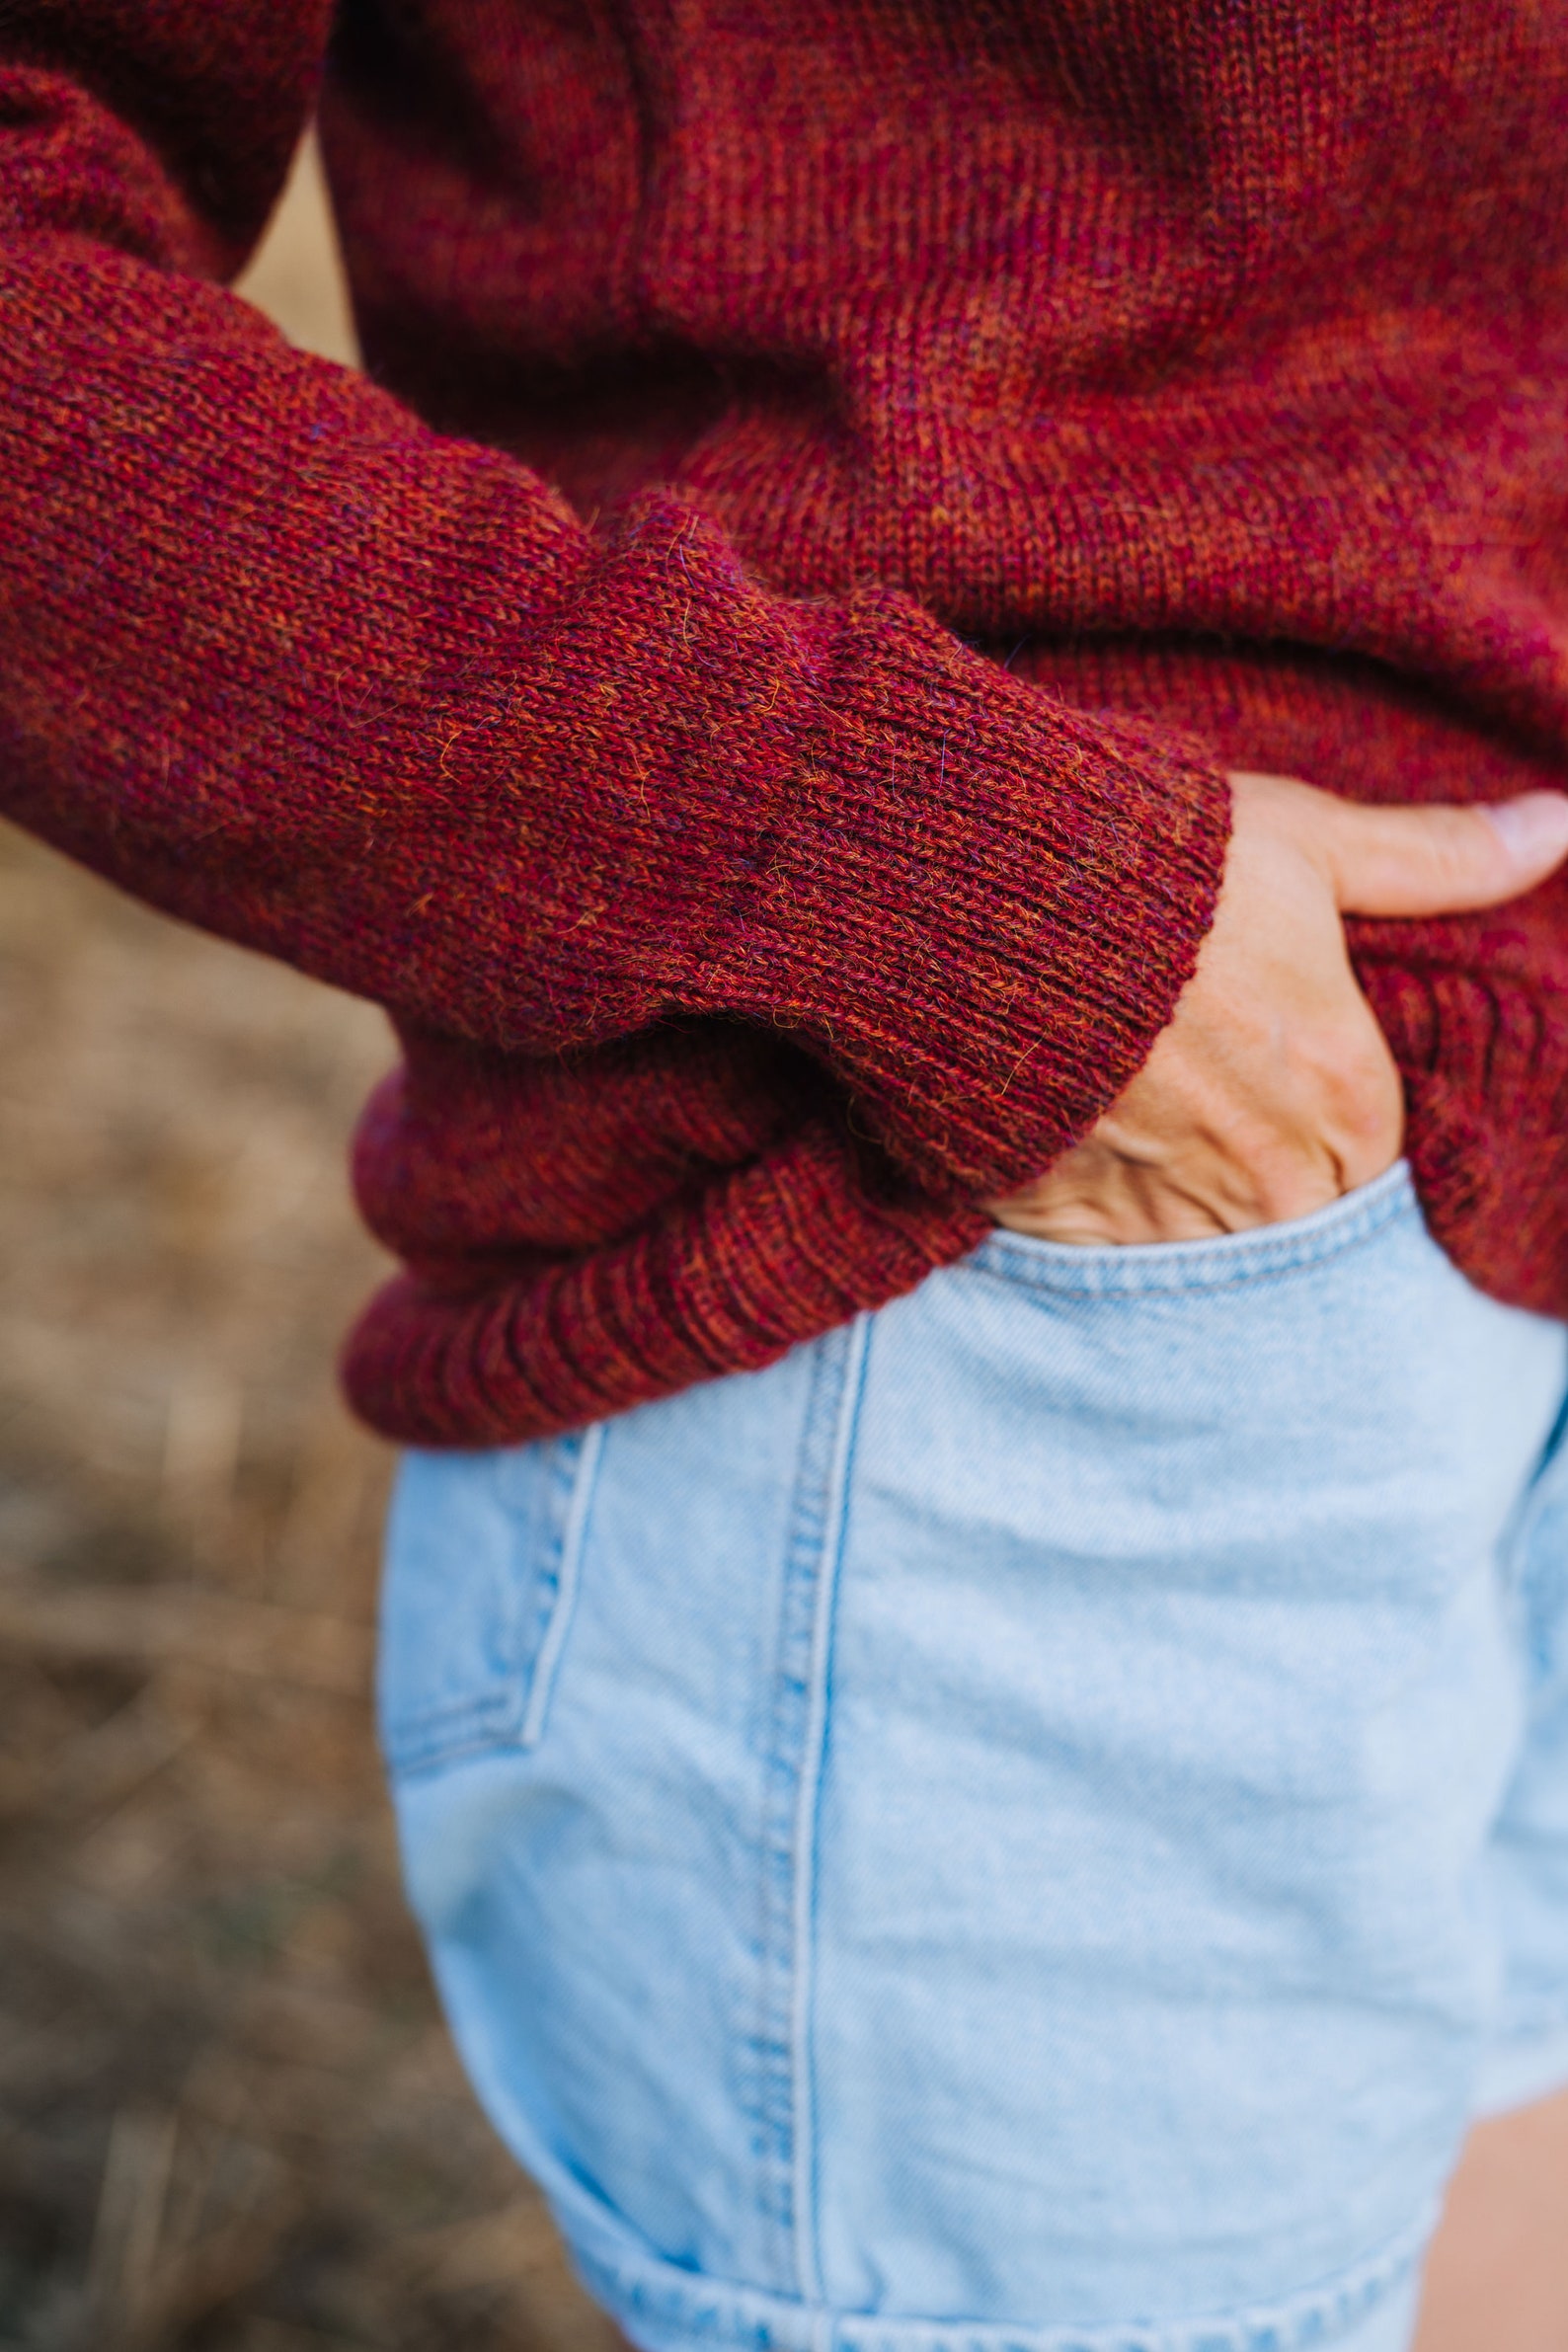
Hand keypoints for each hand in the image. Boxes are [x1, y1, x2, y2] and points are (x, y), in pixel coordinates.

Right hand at [987, 770, 1567, 1244]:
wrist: (990, 904)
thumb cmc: (1158, 862)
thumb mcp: (1308, 842)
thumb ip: (1435, 858)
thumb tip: (1556, 824)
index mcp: (1344, 1094)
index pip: (1369, 1152)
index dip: (1322, 1115)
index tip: (1270, 1073)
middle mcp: (1273, 1175)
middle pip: (1299, 1216)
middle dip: (1263, 1175)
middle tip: (1202, 1111)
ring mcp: (1171, 1215)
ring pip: (1211, 1254)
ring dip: (1186, 1213)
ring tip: (1142, 1139)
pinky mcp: (1073, 1232)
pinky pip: (1111, 1264)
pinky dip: (1103, 1228)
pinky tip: (1081, 1166)